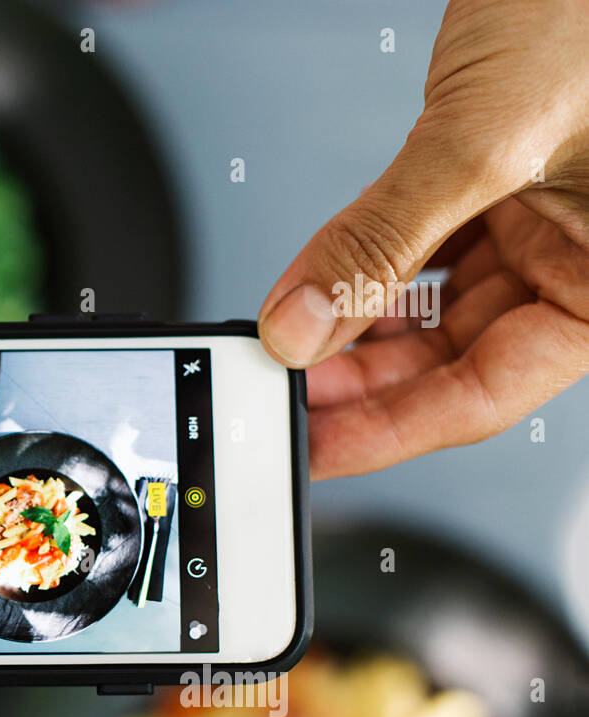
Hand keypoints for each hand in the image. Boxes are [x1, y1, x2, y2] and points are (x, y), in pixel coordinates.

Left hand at [258, 0, 588, 479]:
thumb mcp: (483, 141)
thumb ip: (385, 240)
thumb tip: (304, 324)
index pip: (486, 394)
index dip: (390, 431)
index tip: (315, 449)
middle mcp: (574, 263)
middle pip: (449, 362)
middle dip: (358, 383)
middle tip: (282, 398)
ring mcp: (534, 226)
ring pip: (427, 312)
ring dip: (351, 330)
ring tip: (286, 349)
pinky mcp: (493, 189)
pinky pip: (416, 252)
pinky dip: (363, 270)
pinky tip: (316, 290)